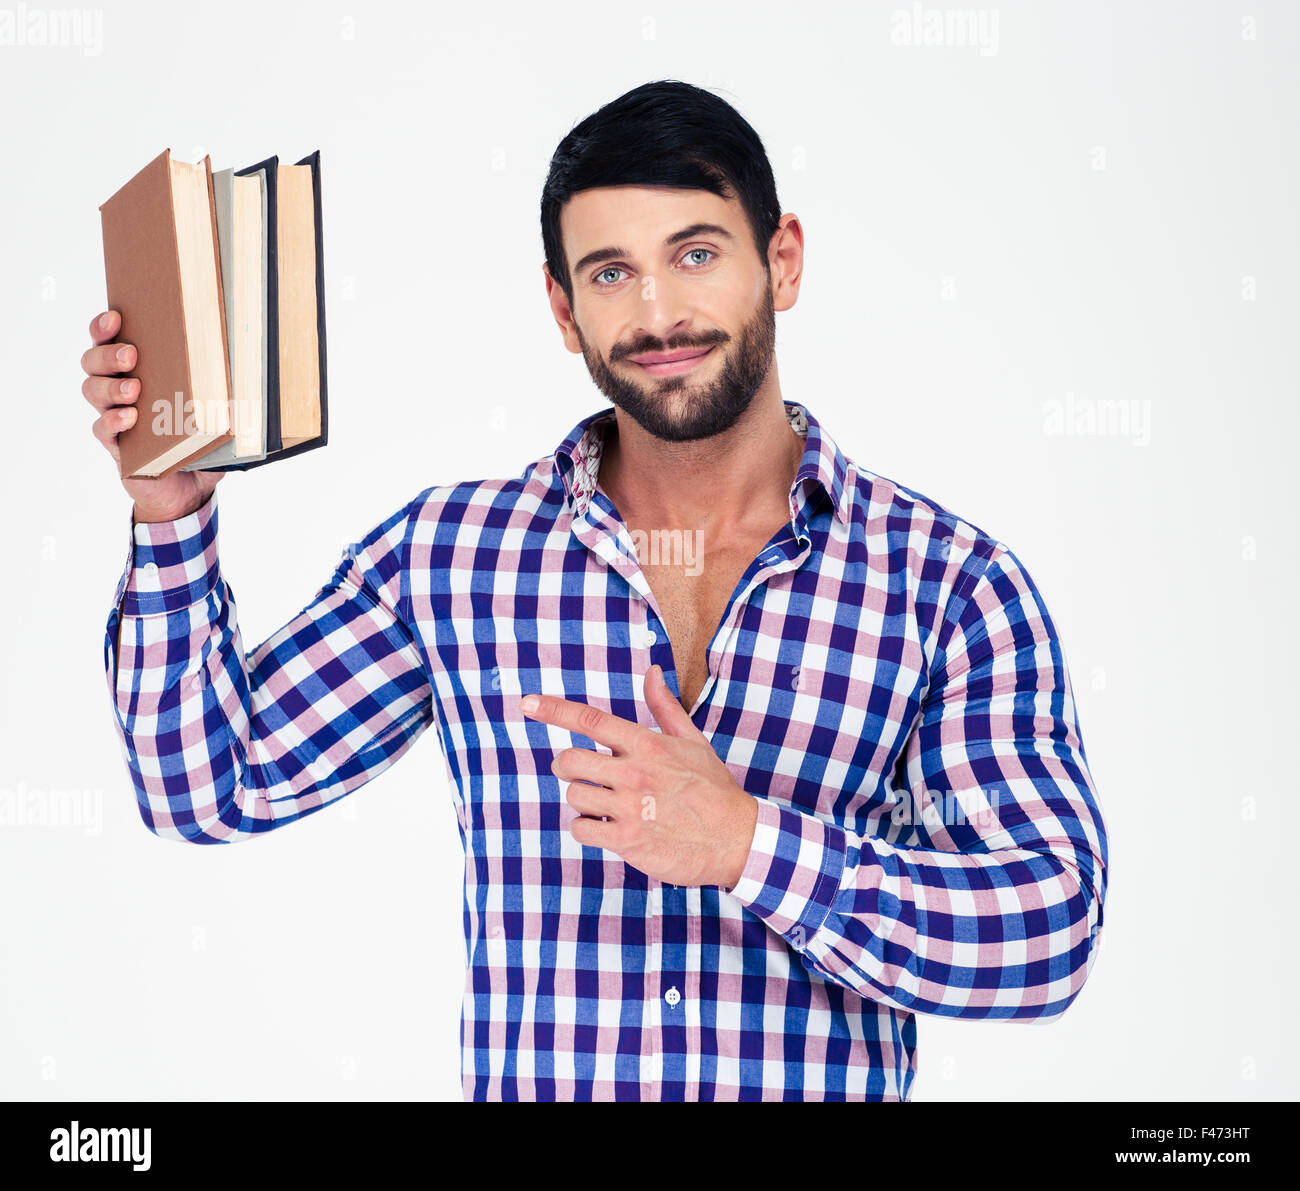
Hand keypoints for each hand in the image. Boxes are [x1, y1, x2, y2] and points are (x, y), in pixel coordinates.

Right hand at [82, 309, 225, 522]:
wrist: (191, 489)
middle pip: (93, 362)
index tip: (117, 316)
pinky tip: (129, 417)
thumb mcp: (211, 410)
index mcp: (139, 372)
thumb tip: (249, 364)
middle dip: (107, 353)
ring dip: (111, 386)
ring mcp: (114, 417)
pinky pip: (101, 428)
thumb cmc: (200, 441)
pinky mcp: (116, 446)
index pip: (109, 341)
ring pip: (92, 390)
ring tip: (134, 388)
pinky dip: (113, 421)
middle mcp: (119, 390)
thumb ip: (217, 388)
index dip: (104, 327)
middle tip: (132, 354)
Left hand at [521, 664, 758, 887]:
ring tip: (606, 805)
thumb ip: (665, 707)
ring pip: (573, 796)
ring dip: (583, 801)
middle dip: (567, 766)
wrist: (736, 839)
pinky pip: (581, 830)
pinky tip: (608, 828)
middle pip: (570, 761)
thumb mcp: (692, 740)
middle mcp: (634, 773)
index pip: (591, 720)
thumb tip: (652, 671)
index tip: (526, 703)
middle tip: (580, 773)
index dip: (554, 710)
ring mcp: (629, 808)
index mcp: (647, 745)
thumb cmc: (712, 788)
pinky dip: (587, 829)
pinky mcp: (627, 840)